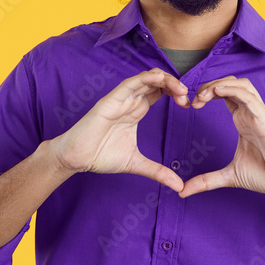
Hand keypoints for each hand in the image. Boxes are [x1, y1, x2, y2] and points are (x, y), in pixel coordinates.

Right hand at [49, 68, 187, 192]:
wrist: (77, 159)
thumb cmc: (101, 156)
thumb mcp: (137, 164)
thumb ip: (159, 172)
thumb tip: (180, 186)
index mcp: (137, 110)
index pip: (160, 92)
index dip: (175, 94)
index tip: (188, 105)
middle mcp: (130, 101)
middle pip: (156, 83)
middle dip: (174, 85)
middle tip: (187, 97)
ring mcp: (120, 99)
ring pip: (146, 79)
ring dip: (165, 80)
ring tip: (180, 89)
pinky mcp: (110, 101)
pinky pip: (129, 84)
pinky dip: (145, 79)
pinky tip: (159, 79)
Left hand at [179, 76, 264, 199]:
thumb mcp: (229, 176)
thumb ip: (206, 181)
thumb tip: (183, 192)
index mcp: (242, 120)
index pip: (224, 95)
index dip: (206, 94)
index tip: (191, 105)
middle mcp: (250, 113)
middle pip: (230, 84)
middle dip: (209, 85)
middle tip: (194, 100)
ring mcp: (258, 114)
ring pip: (241, 84)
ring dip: (220, 84)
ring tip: (203, 96)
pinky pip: (249, 96)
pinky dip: (233, 90)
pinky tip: (217, 91)